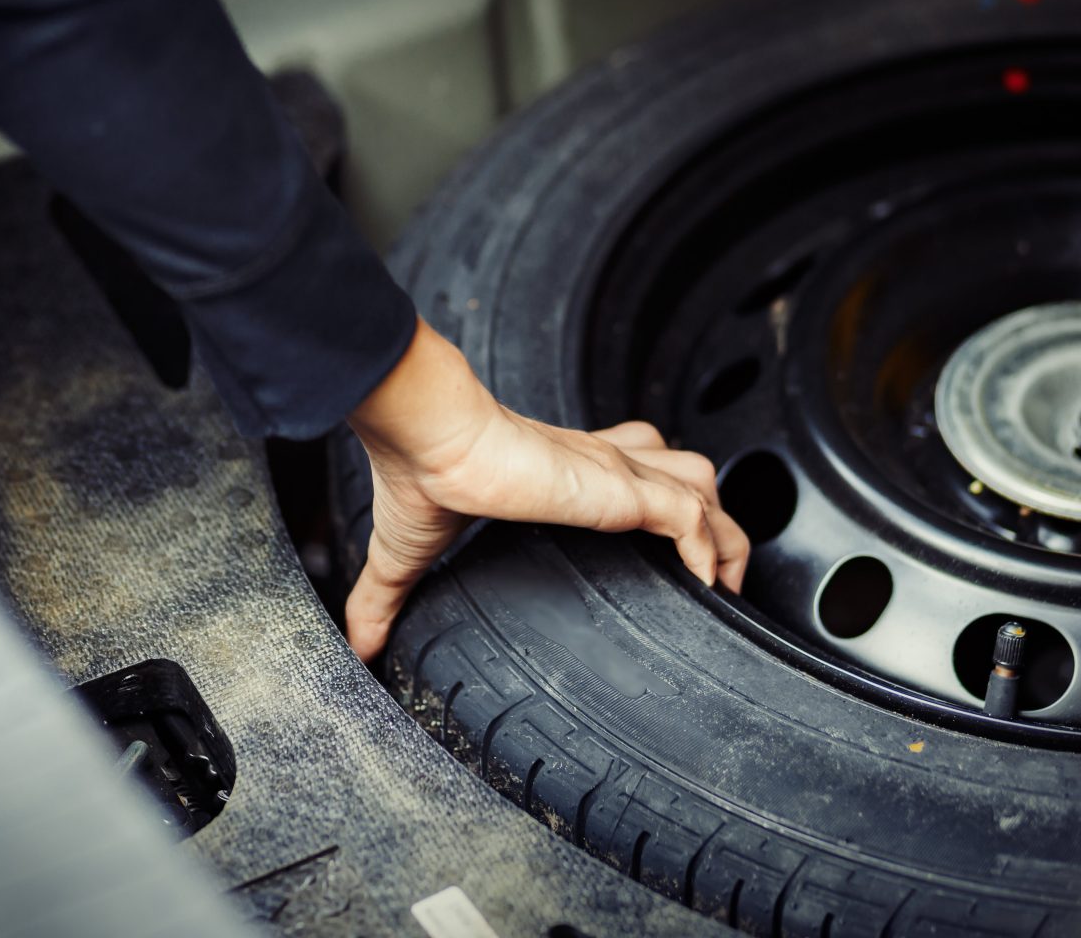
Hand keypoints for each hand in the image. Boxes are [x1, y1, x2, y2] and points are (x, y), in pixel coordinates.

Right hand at [344, 317, 749, 660]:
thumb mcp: (407, 553)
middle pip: (686, 472)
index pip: (632, 464)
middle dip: (712, 522)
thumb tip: (355, 643)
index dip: (657, 501)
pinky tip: (706, 585)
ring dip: (724, 533)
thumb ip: (386, 597)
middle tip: (713, 579)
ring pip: (704, 484)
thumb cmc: (420, 473)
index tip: (666, 553)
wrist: (427, 438)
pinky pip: (691, 515)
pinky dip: (709, 549)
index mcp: (560, 470)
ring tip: (723, 583)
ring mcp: (613, 473)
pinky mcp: (617, 487)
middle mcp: (598, 463)